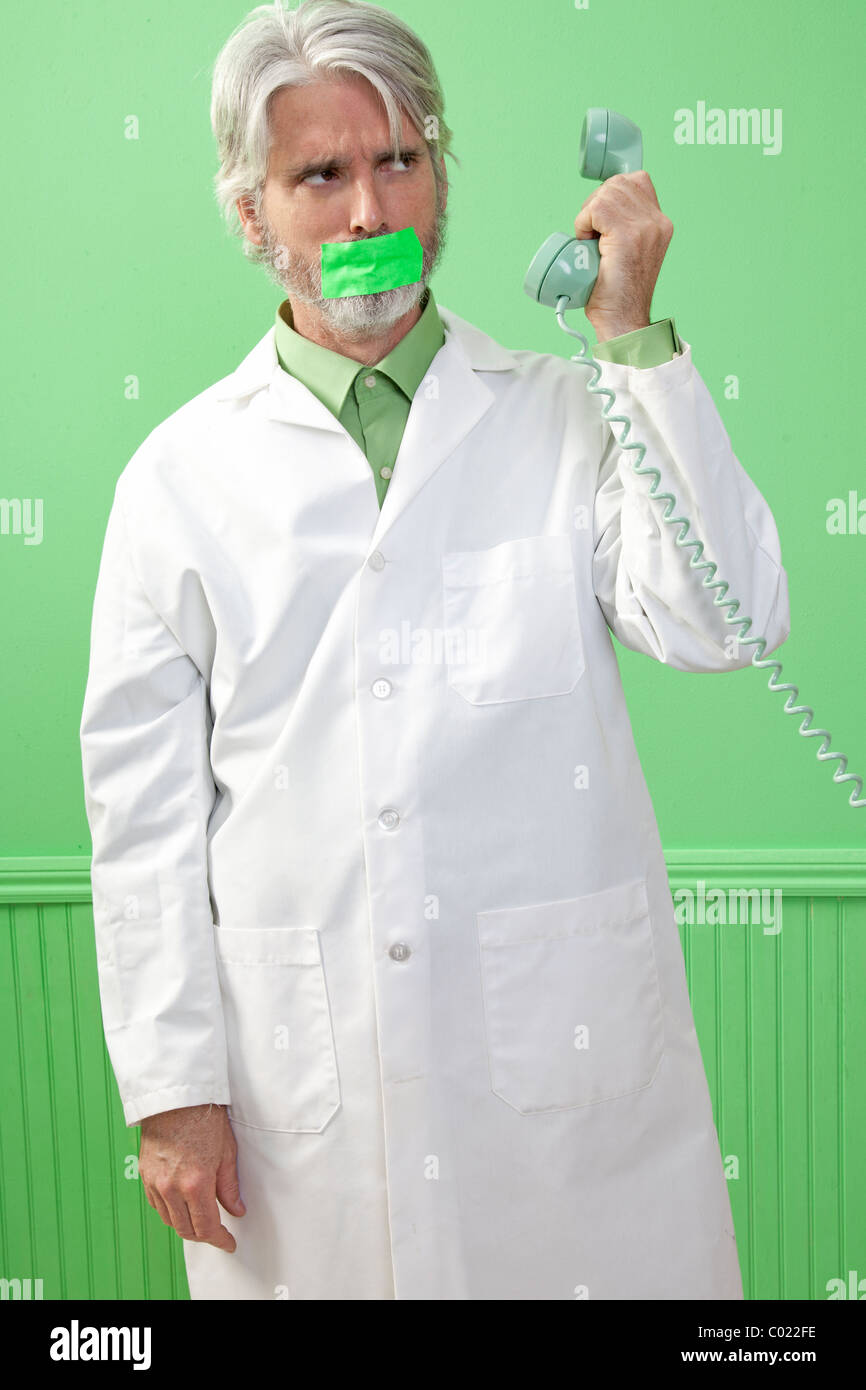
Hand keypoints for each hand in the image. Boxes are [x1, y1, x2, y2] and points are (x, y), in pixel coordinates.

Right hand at [139, 1103, 244, 1251]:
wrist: (176, 1097)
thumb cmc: (203, 1118)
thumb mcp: (226, 1152)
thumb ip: (229, 1187)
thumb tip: (236, 1209)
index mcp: (196, 1183)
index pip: (207, 1227)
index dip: (220, 1240)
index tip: (229, 1243)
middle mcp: (172, 1188)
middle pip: (186, 1229)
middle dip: (204, 1237)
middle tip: (218, 1234)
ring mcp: (155, 1182)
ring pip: (169, 1220)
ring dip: (186, 1225)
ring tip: (201, 1221)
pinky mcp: (144, 1174)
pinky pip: (156, 1205)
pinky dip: (170, 1212)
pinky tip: (181, 1206)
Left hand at [573, 171, 672, 340]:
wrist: (622, 321)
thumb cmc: (617, 294)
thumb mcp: (628, 250)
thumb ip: (625, 225)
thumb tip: (599, 205)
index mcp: (661, 224)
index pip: (636, 181)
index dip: (611, 194)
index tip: (601, 222)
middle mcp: (658, 222)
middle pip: (618, 183)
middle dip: (596, 202)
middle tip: (592, 233)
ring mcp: (645, 227)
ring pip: (606, 193)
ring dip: (589, 214)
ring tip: (591, 241)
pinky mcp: (628, 236)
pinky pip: (597, 209)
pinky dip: (584, 223)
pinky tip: (587, 243)